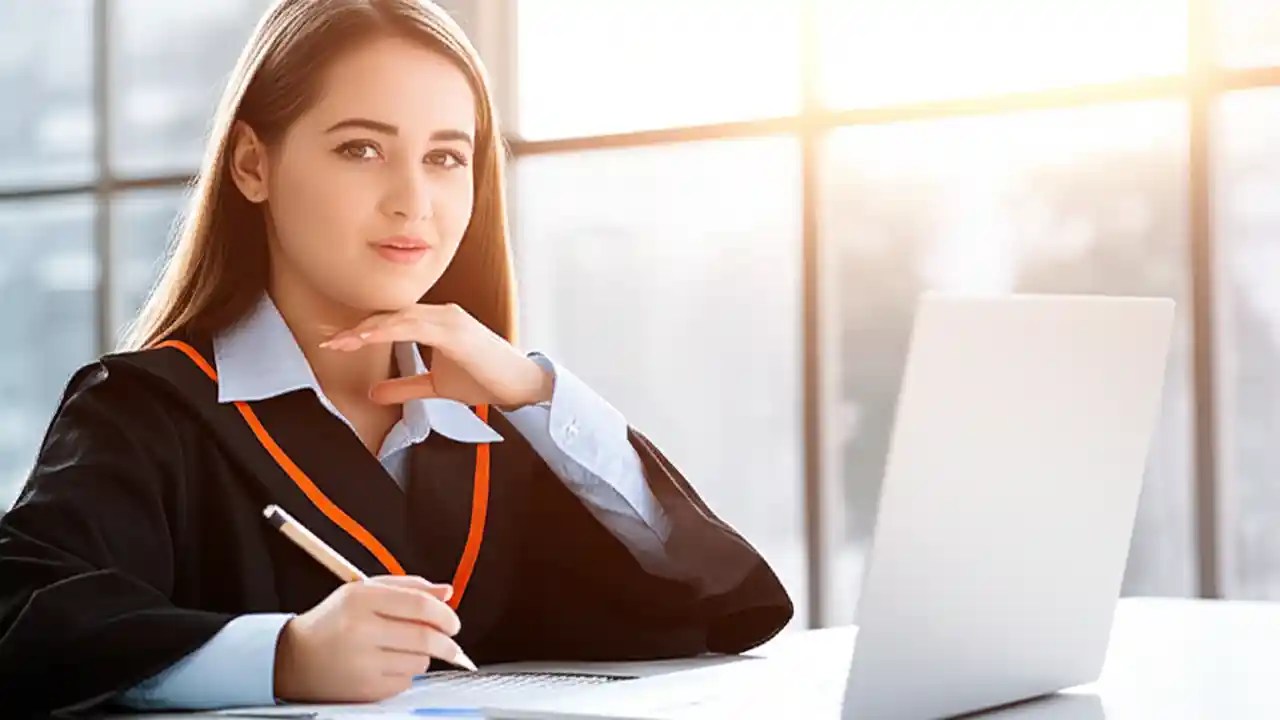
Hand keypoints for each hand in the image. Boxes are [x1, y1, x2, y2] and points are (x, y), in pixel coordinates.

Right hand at [273, 575, 462, 702]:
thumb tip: (447, 591)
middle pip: (425, 637)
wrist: (295, 659)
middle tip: (450, 642)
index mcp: (361, 600)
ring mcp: (362, 663)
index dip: (445, 614)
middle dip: (447, 642)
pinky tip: (388, 665)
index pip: (419, 605)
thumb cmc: (334, 622)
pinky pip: (405, 681)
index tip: (452, 621)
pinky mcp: (365, 689)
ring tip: (404, 649)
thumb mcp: (364, 592)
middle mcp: (361, 630)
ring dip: (424, 656)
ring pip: (419, 661)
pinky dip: (406, 673)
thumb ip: (408, 587)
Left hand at [321, 303, 552, 409]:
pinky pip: (413, 325)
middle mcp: (441, 314)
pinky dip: (387, 330)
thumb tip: (374, 392)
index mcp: (437, 322)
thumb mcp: (435, 386)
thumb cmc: (485, 380)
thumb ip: (405, 386)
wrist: (519, 387)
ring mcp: (448, 319)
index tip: (338, 343)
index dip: (364, 330)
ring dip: (367, 329)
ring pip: (398, 317)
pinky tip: (366, 339)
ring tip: (341, 342)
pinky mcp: (454, 330)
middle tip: (330, 341)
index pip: (392, 320)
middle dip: (358, 328)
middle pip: (390, 314)